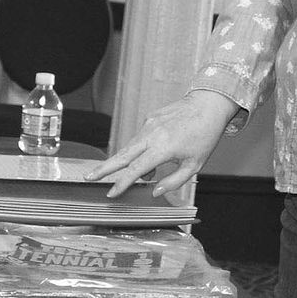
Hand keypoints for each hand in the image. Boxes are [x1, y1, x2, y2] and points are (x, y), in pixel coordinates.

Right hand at [85, 89, 236, 197]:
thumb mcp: (194, 165)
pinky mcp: (150, 118)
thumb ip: (173, 181)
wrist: (208, 105)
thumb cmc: (205, 135)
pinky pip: (140, 138)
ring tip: (136, 174)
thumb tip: (154, 191)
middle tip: (88, 177)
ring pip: (129, 147)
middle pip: (121, 155)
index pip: (136, 169)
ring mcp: (149, 125)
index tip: (111, 193)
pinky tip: (152, 156)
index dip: (122, 183)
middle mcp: (152, 135)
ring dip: (126, 162)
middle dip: (104, 168)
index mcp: (163, 148)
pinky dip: (139, 150)